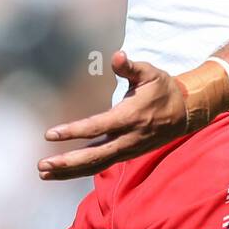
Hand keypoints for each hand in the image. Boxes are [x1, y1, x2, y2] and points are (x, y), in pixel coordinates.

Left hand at [37, 51, 189, 180]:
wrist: (186, 113)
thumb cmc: (163, 89)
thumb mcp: (150, 73)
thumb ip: (130, 67)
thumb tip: (117, 55)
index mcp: (130, 117)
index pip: (97, 127)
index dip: (73, 131)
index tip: (50, 134)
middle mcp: (128, 138)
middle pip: (94, 156)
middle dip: (67, 162)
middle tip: (42, 165)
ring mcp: (127, 150)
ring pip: (96, 165)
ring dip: (70, 171)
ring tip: (44, 173)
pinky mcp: (126, 154)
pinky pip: (101, 165)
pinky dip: (81, 169)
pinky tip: (63, 171)